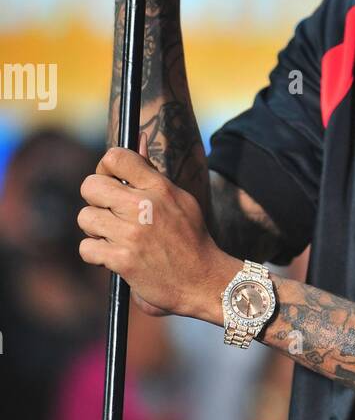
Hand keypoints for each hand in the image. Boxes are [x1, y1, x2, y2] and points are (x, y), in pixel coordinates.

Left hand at [78, 137, 235, 320]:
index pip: (115, 157)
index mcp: (159, 188)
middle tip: (108, 213)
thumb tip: (139, 138)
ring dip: (95, 230)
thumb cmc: (190, 238)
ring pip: (85, 218)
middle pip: (90, 185)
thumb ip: (152, 172)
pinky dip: (96, 255)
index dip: (105, 168)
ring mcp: (132, 234)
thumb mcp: (179, 199)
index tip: (111, 182)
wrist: (203, 281)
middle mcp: (144, 207)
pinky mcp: (123, 260)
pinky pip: (87, 248)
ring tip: (113, 237)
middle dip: (94, 200)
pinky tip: (114, 257)